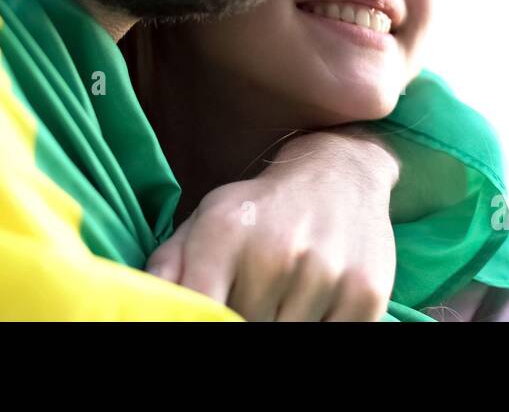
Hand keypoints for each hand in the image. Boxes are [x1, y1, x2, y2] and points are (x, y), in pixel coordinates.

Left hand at [146, 131, 399, 320]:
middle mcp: (276, 250)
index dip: (201, 321)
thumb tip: (142, 302)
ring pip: (288, 337)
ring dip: (280, 325)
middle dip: (241, 320)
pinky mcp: (366, 293)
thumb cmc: (261, 207)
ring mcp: (326, 273)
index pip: (199, 308)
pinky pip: (334, 337)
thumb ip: (170, 264)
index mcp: (225, 231)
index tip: (208, 320)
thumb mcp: (207, 220)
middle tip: (248, 300)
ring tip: (279, 299)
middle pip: (243, 328)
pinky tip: (312, 305)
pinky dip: (318, 327)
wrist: (340, 172)